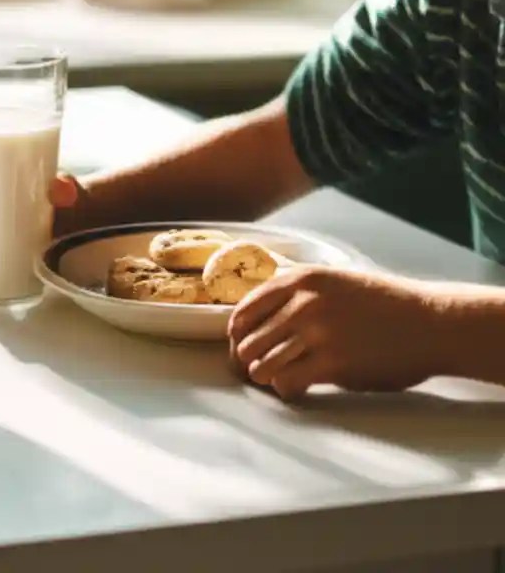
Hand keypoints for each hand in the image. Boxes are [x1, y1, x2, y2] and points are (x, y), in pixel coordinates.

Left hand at [228, 267, 443, 399]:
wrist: (432, 323)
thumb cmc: (384, 306)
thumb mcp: (335, 282)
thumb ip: (296, 293)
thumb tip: (255, 319)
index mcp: (301, 279)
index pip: (243, 311)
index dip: (237, 336)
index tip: (242, 348)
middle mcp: (303, 302)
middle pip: (247, 342)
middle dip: (248, 361)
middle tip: (258, 371)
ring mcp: (317, 332)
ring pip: (261, 364)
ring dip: (266, 377)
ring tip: (281, 378)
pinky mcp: (333, 362)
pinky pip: (286, 382)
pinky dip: (286, 390)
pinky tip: (299, 388)